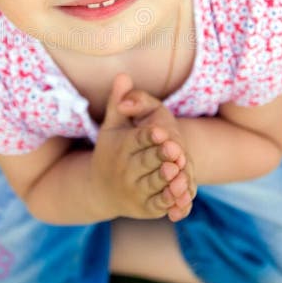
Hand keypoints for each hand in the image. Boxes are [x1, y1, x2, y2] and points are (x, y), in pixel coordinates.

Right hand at [117, 80, 195, 221]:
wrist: (100, 191)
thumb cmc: (112, 151)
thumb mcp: (112, 127)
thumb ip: (120, 102)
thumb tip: (122, 74)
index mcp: (121, 148)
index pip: (136, 140)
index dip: (149, 136)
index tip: (161, 131)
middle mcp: (126, 170)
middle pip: (146, 162)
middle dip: (160, 156)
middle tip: (174, 149)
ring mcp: (135, 190)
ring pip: (154, 184)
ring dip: (166, 180)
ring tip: (177, 171)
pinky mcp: (145, 208)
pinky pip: (160, 205)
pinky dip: (171, 202)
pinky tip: (182, 196)